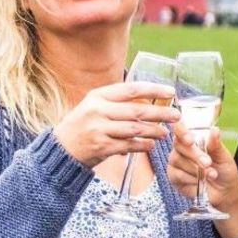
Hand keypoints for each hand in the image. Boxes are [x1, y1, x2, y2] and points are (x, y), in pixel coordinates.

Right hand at [54, 82, 178, 166]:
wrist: (61, 148)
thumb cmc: (83, 125)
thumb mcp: (94, 106)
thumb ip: (117, 102)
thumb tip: (149, 100)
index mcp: (98, 96)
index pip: (131, 89)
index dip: (153, 90)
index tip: (171, 92)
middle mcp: (98, 110)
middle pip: (137, 110)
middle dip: (160, 113)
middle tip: (176, 116)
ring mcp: (99, 129)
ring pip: (135, 129)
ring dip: (153, 131)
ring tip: (165, 132)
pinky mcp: (101, 147)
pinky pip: (128, 146)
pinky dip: (142, 146)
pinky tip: (150, 145)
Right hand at [167, 121, 237, 214]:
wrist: (224, 192)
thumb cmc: (224, 170)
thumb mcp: (223, 157)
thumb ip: (216, 145)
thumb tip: (215, 130)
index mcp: (193, 138)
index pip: (180, 128)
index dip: (182, 132)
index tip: (190, 140)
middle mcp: (181, 148)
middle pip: (179, 145)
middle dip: (195, 155)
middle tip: (208, 163)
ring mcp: (175, 162)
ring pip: (178, 161)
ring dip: (196, 169)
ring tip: (211, 175)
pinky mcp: (173, 177)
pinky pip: (177, 175)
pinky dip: (191, 179)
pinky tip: (200, 182)